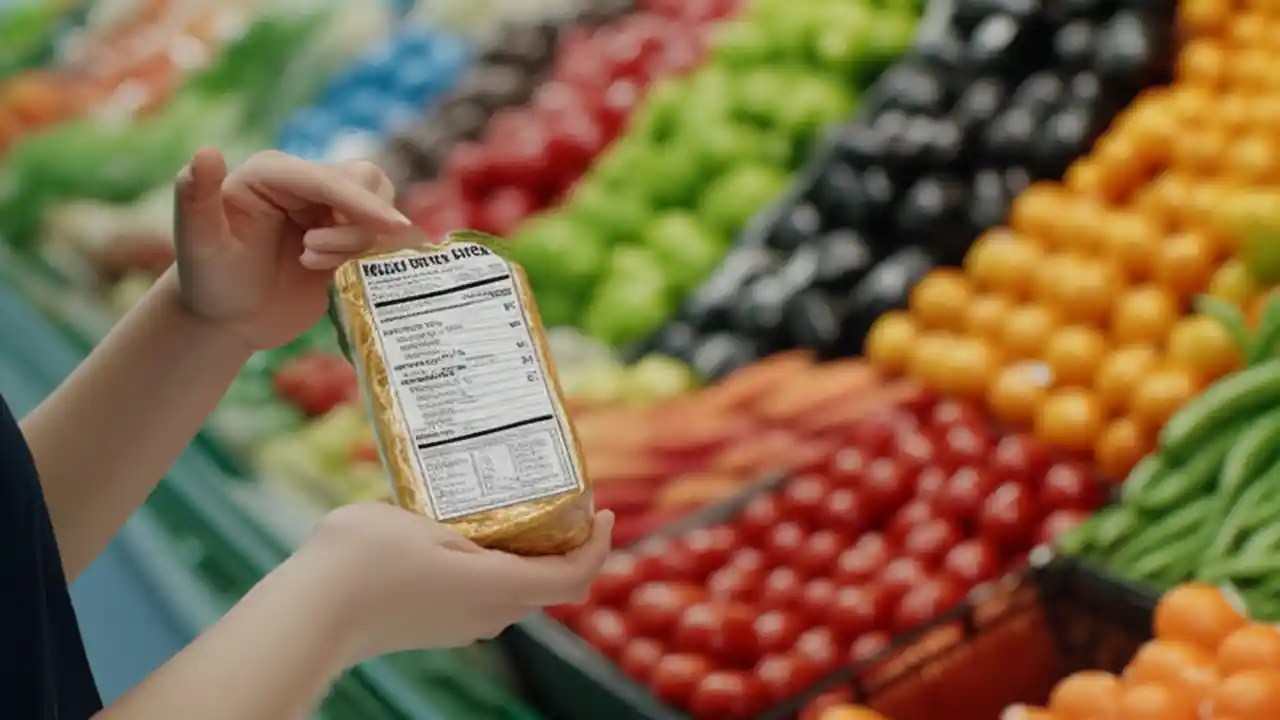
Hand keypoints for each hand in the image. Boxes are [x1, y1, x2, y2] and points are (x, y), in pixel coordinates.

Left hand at [169, 148, 414, 350]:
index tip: (392, 227)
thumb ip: (195, 198)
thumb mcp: (197, 244)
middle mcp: (302, 184)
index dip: (361, 201)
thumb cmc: (207, 282)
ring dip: (357, 240)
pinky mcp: (343, 236)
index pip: (327, 179)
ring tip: (313, 263)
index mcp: (271, 173)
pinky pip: (377, 235)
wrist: (227, 321)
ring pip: (376, 206)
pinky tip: (329, 272)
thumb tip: (206, 151)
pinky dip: (365, 254)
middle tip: (313, 256)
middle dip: (356, 223)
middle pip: (363, 180)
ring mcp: (326, 210)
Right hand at [296, 503, 613, 659]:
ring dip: (526, 555)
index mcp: (497, 587)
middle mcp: (489, 614)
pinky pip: (486, 596)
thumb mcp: (416, 518)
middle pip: (549, 583)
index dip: (598, 546)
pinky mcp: (439, 627)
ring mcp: (463, 626)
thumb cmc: (362, 559)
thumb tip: (472, 512)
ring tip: (508, 508)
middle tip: (555, 498)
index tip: (601, 512)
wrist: (310, 615)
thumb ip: (455, 516)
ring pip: (516, 590)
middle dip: (563, 544)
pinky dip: (494, 567)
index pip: (575, 577)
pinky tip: (465, 534)